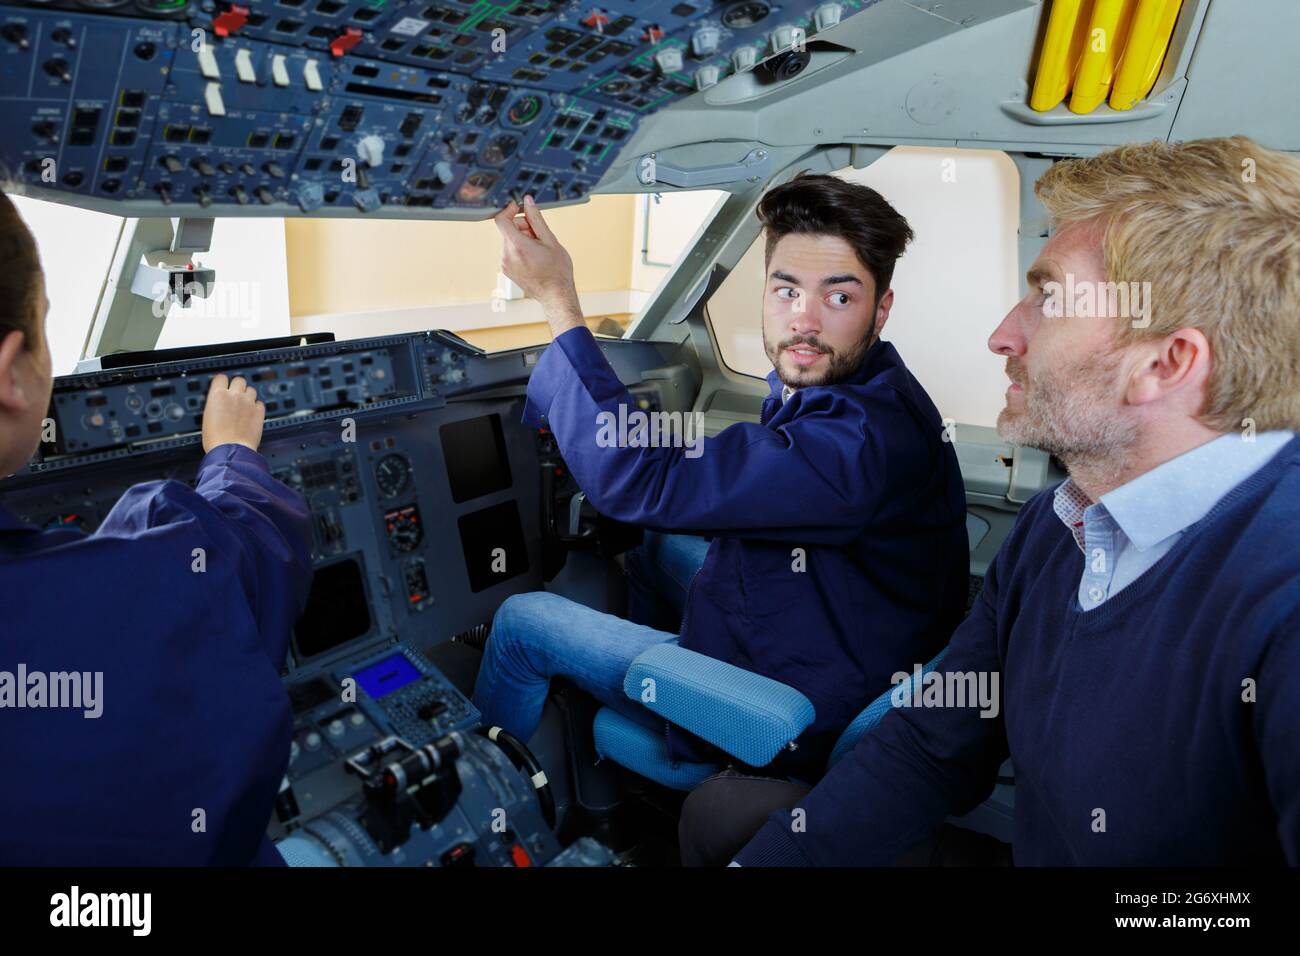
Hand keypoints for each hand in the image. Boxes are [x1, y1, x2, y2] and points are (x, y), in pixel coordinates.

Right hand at [202, 373, 265, 452]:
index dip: (223, 382)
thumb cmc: (215, 439)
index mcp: (217, 395)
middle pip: (239, 380)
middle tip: (236, 396)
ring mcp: (248, 402)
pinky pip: (260, 403)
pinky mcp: (259, 411)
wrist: (230, 450)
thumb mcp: (207, 417)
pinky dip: (257, 407)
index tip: (224, 386)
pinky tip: (252, 414)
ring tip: (245, 406)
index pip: (221, 377)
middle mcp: (234, 395)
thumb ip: (216, 404)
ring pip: (251, 389)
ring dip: (248, 395)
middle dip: (238, 387)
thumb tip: (219, 402)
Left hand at [494, 196, 583, 334]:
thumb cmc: (557, 271)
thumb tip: (528, 202)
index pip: (501, 220)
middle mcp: (507, 255)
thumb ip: (536, 219)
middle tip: (539, 234)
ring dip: (522, 238)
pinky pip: (510, 251)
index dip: (509, 210)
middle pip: (508, 230)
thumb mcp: (550, 240)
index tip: (519, 208)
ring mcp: (505, 264)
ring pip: (509, 240)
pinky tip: (534, 256)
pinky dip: (520, 249)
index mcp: (517, 246)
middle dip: (522, 226)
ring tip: (539, 248)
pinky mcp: (506, 270)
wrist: (556, 295)